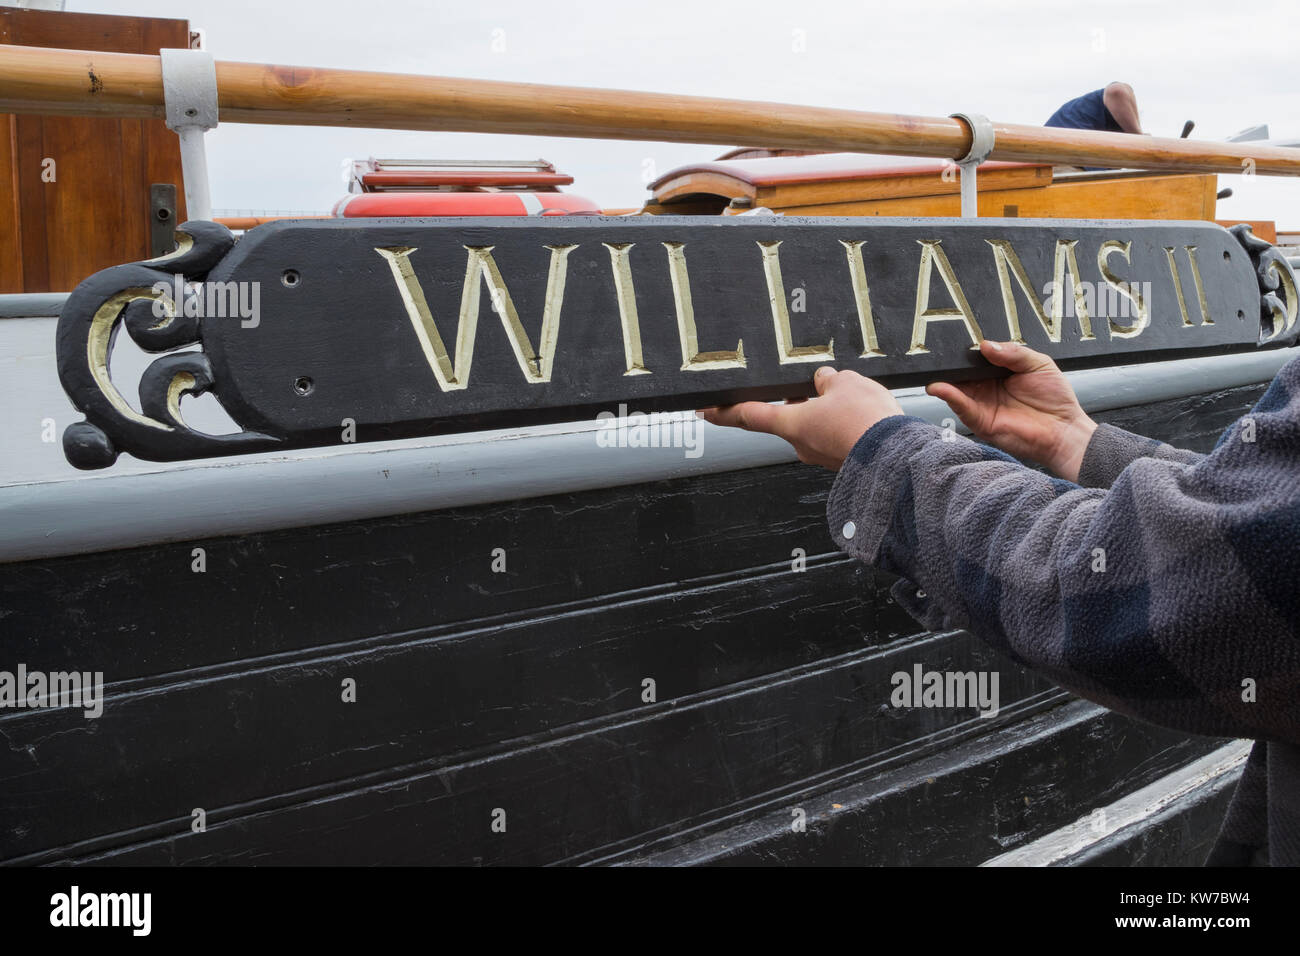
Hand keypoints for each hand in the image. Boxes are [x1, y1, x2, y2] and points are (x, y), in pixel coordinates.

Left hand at [697, 366, 903, 469]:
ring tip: (846, 393)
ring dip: (822, 409)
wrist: (898, 456)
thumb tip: (825, 380)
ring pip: (814, 425)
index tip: (705, 410)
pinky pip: (834, 434)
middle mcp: (801, 443)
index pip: (747, 415)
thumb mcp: (846, 383)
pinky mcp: (841, 459)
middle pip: (785, 417)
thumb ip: (829, 380)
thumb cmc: (868, 423)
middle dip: (792, 401)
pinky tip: (859, 410)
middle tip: (798, 386)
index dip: (723, 412)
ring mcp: (821, 455)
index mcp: (791, 423)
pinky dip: (841, 420)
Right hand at [926, 340, 1095, 480]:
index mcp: (999, 372)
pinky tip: (942, 388)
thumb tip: (986, 345)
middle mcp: (986, 388)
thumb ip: (1014, 352)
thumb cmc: (1055, 400)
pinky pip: (961, 407)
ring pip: (956, 389)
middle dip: (953, 363)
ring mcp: (981, 404)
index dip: (970, 350)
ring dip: (945, 379)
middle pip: (962, 372)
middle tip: (947, 353)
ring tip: (938, 369)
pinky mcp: (979, 421)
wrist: (1063, 430)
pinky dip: (949, 397)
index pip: (978, 358)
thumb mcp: (1038, 364)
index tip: (964, 340)